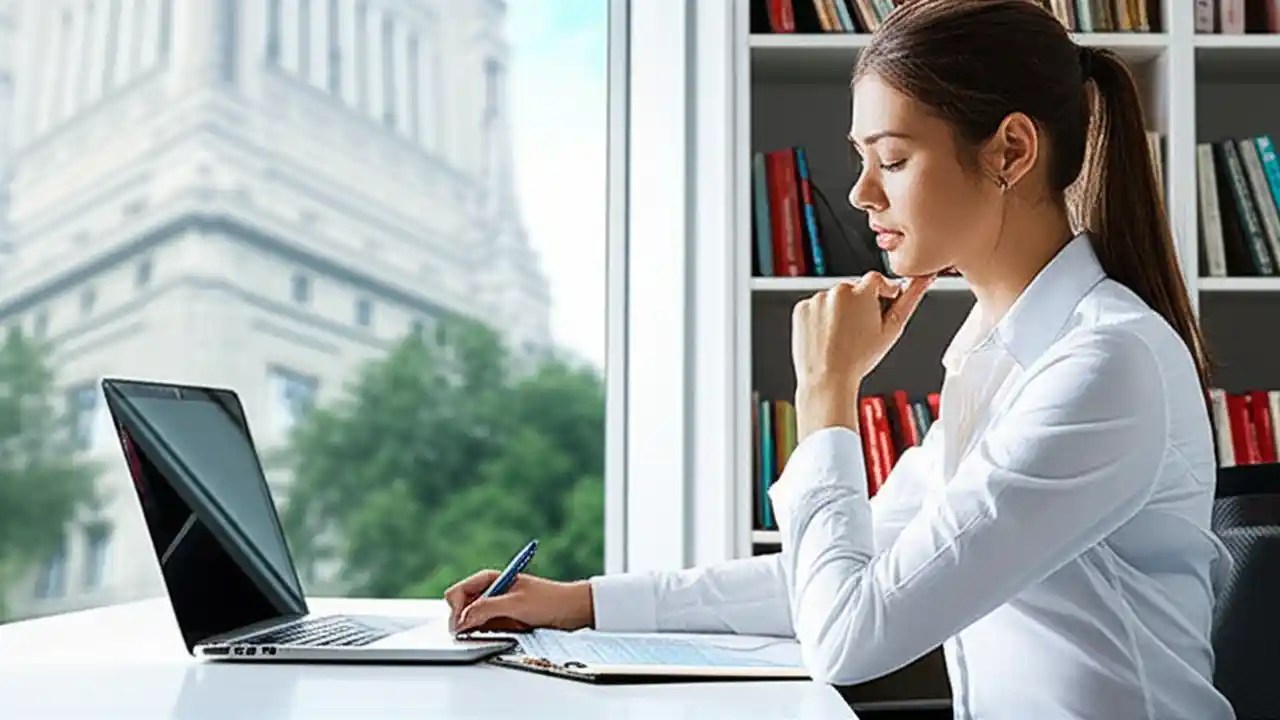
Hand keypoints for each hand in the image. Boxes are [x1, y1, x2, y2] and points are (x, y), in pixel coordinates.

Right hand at [445, 570, 594, 633]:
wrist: (573, 611)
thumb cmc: (549, 600)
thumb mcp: (515, 604)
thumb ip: (486, 609)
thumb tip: (462, 620)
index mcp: (490, 578)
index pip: (458, 592)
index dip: (456, 609)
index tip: (462, 625)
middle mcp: (490, 591)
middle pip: (460, 607)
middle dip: (462, 620)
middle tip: (470, 633)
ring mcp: (495, 607)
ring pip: (471, 620)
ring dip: (473, 629)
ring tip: (488, 633)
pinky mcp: (502, 621)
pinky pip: (483, 629)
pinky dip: (483, 634)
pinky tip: (494, 636)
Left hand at [791, 272, 932, 439]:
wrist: (827, 379)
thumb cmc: (859, 359)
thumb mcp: (892, 329)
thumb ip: (910, 299)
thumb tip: (922, 280)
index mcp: (860, 291)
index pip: (876, 280)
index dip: (881, 294)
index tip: (881, 307)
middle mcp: (837, 291)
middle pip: (854, 289)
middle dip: (859, 304)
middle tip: (861, 329)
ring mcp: (817, 299)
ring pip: (834, 299)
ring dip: (839, 311)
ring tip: (842, 336)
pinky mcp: (801, 309)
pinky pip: (815, 308)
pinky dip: (821, 318)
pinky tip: (827, 336)